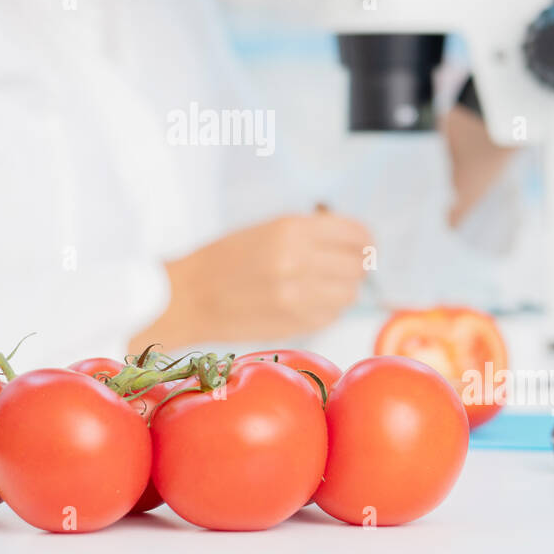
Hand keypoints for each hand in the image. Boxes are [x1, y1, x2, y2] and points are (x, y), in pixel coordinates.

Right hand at [130, 212, 372, 353]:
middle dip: (355, 265)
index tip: (362, 244)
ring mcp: (299, 297)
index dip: (364, 240)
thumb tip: (351, 242)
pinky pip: (332, 316)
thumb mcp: (267, 229)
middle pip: (357, 266)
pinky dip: (328, 309)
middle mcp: (300, 262)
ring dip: (342, 289)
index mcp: (292, 230)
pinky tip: (308, 302)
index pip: (355, 235)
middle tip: (343, 265)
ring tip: (321, 285)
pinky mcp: (296, 325)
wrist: (189, 297)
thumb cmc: (225, 258)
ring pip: (349, 294)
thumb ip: (310, 232)